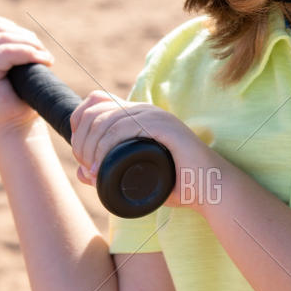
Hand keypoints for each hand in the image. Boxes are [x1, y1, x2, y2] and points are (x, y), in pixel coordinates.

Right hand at [0, 13, 54, 137]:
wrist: (15, 130)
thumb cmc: (16, 101)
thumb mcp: (8, 66)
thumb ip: (3, 43)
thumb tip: (14, 27)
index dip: (12, 28)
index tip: (31, 45)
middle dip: (24, 36)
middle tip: (42, 54)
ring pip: (2, 37)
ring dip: (30, 44)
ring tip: (44, 58)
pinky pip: (5, 50)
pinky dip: (28, 53)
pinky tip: (42, 61)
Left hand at [69, 90, 215, 209]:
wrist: (211, 189)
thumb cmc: (177, 185)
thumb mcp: (136, 177)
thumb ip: (108, 173)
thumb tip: (82, 173)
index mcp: (138, 114)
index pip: (95, 101)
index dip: (79, 124)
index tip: (80, 153)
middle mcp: (145, 109)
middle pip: (95, 110)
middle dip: (81, 140)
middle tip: (86, 166)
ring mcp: (155, 116)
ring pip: (106, 120)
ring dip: (91, 146)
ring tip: (93, 170)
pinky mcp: (165, 127)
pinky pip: (126, 127)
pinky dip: (106, 147)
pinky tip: (102, 164)